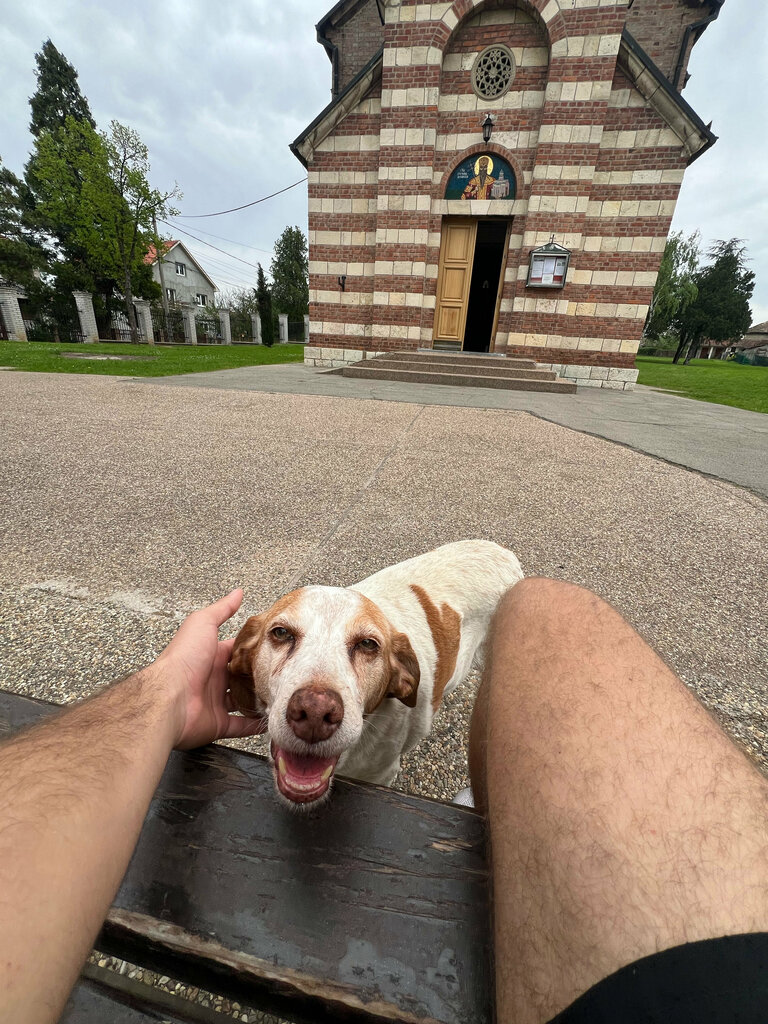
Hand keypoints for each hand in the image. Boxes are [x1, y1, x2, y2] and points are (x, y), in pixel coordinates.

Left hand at [155, 589, 265, 749]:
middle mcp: (212, 678)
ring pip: (242, 701)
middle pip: (241, 676)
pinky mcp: (217, 723)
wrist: (168, 699)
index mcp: (210, 655)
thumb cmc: (183, 659)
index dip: (253, 647)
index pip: (235, 650)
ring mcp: (215, 702)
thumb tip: (237, 593)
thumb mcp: (203, 624)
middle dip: (259, 675)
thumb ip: (221, 610)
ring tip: (280, 696)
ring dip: (258, 700)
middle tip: (283, 672)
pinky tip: (268, 720)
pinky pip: (240, 726)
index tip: (274, 646)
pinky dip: (254, 725)